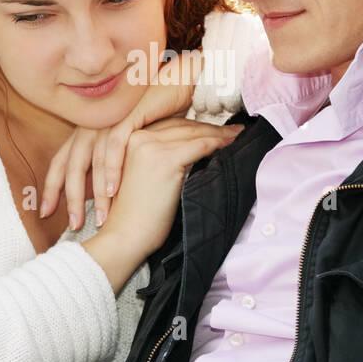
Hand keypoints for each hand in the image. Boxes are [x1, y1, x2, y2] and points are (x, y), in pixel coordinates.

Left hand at [40, 49, 203, 230]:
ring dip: (96, 192)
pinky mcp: (125, 114)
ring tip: (101, 217)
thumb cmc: (154, 115)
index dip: (52, 187)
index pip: (62, 161)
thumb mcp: (130, 141)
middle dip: (71, 198)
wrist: (175, 83)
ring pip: (93, 160)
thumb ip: (115, 160)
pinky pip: (114, 146)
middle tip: (74, 225)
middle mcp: (91, 124)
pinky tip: (114, 190)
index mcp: (87, 131)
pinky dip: (112, 169)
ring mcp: (107, 118)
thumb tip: (106, 190)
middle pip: (72, 165)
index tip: (46, 212)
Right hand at [81, 115, 241, 290]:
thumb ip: (160, 157)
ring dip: (219, 134)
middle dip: (211, 127)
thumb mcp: (144, 176)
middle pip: (184, 126)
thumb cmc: (137, 215)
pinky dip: (218, 143)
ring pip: (194, 133)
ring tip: (237, 136)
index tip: (217, 129)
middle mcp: (138, 137)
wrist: (125, 236)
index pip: (172, 125)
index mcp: (130, 140)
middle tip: (234, 130)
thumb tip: (195, 149)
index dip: (197, 126)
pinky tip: (230, 144)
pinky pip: (200, 146)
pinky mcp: (165, 160)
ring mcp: (151, 147)